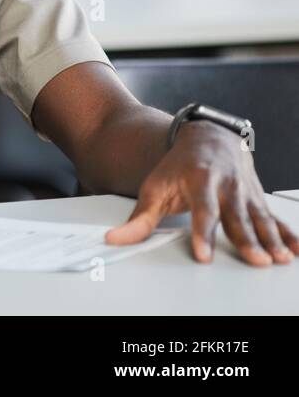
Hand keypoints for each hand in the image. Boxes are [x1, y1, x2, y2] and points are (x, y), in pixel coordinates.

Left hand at [106, 121, 298, 265]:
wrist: (208, 137)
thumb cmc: (178, 166)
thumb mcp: (155, 186)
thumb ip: (140, 217)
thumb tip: (115, 239)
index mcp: (199, 179)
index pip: (201, 209)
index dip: (203, 232)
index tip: (203, 253)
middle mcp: (226, 184)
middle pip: (236, 215)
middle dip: (246, 238)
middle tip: (254, 259)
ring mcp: (245, 191)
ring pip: (259, 218)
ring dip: (271, 238)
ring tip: (276, 258)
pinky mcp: (258, 198)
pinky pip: (274, 217)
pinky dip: (287, 234)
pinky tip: (294, 250)